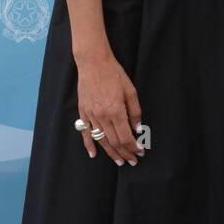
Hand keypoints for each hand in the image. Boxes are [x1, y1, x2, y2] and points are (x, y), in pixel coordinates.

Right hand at [76, 51, 143, 165]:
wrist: (93, 62)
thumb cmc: (114, 74)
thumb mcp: (130, 90)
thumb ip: (135, 111)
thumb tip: (138, 129)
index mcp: (116, 110)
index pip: (126, 136)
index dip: (133, 147)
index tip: (140, 152)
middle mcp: (102, 116)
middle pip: (114, 141)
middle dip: (125, 153)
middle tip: (132, 161)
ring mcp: (91, 115)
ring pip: (101, 140)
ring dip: (111, 153)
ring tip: (119, 161)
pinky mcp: (83, 112)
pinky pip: (85, 133)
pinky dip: (89, 145)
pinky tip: (94, 154)